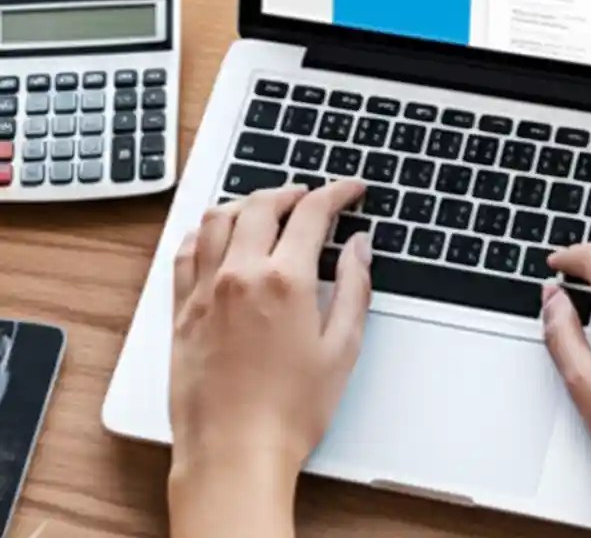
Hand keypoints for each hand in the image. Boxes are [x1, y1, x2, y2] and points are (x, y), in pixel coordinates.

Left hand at [168, 180, 371, 537]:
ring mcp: (204, 291)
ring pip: (216, 219)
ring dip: (246, 203)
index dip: (337, 192)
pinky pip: (184, 252)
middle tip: (312, 196)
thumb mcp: (343, 348)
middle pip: (261, 205)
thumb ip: (353, 288)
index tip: (351, 190)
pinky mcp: (181, 311)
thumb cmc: (290, 410)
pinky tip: (217, 237)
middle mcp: (239, 276)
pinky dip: (203, 232)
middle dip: (292, 191)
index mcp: (284, 281)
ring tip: (266, 207)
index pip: (311, 213)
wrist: (234, 450)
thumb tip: (359, 248)